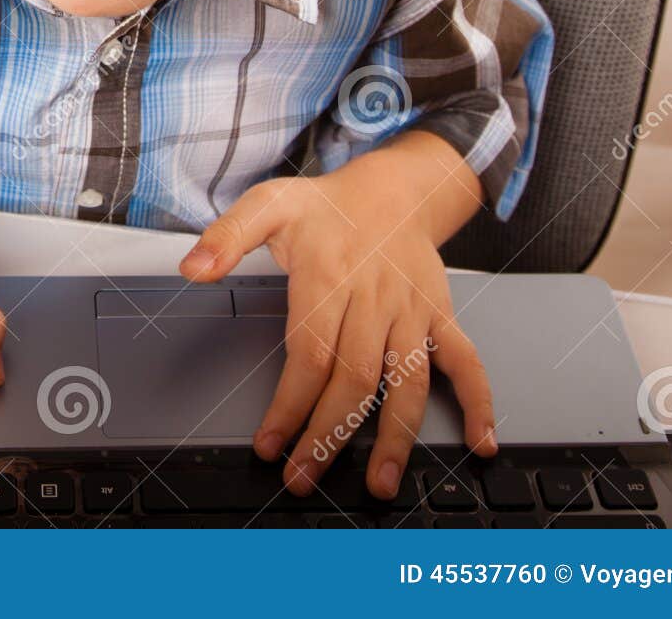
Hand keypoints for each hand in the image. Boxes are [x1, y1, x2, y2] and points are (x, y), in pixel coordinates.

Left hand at [175, 170, 497, 501]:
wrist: (392, 189)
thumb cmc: (325, 206)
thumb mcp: (267, 204)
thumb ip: (228, 236)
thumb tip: (192, 268)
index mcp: (329, 276)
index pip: (310, 354)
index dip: (290, 405)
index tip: (271, 444)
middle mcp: (374, 298)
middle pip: (355, 378)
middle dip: (328, 435)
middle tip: (304, 478)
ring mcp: (412, 310)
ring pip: (407, 380)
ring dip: (396, 436)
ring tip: (377, 482)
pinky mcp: (440, 315)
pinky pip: (466, 360)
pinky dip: (478, 401)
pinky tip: (478, 441)